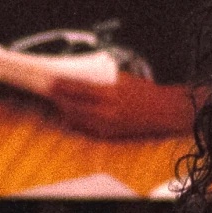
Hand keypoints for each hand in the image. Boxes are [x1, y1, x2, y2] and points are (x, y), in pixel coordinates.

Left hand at [47, 74, 193, 137]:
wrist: (163, 112)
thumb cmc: (143, 93)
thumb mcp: (122, 79)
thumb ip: (100, 80)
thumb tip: (79, 77)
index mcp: (110, 95)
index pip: (78, 90)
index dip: (62, 86)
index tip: (51, 81)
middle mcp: (106, 112)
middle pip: (73, 106)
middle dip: (58, 99)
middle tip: (48, 91)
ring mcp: (106, 126)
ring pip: (77, 119)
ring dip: (64, 110)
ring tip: (57, 101)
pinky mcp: (108, 135)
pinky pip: (85, 128)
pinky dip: (76, 121)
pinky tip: (70, 115)